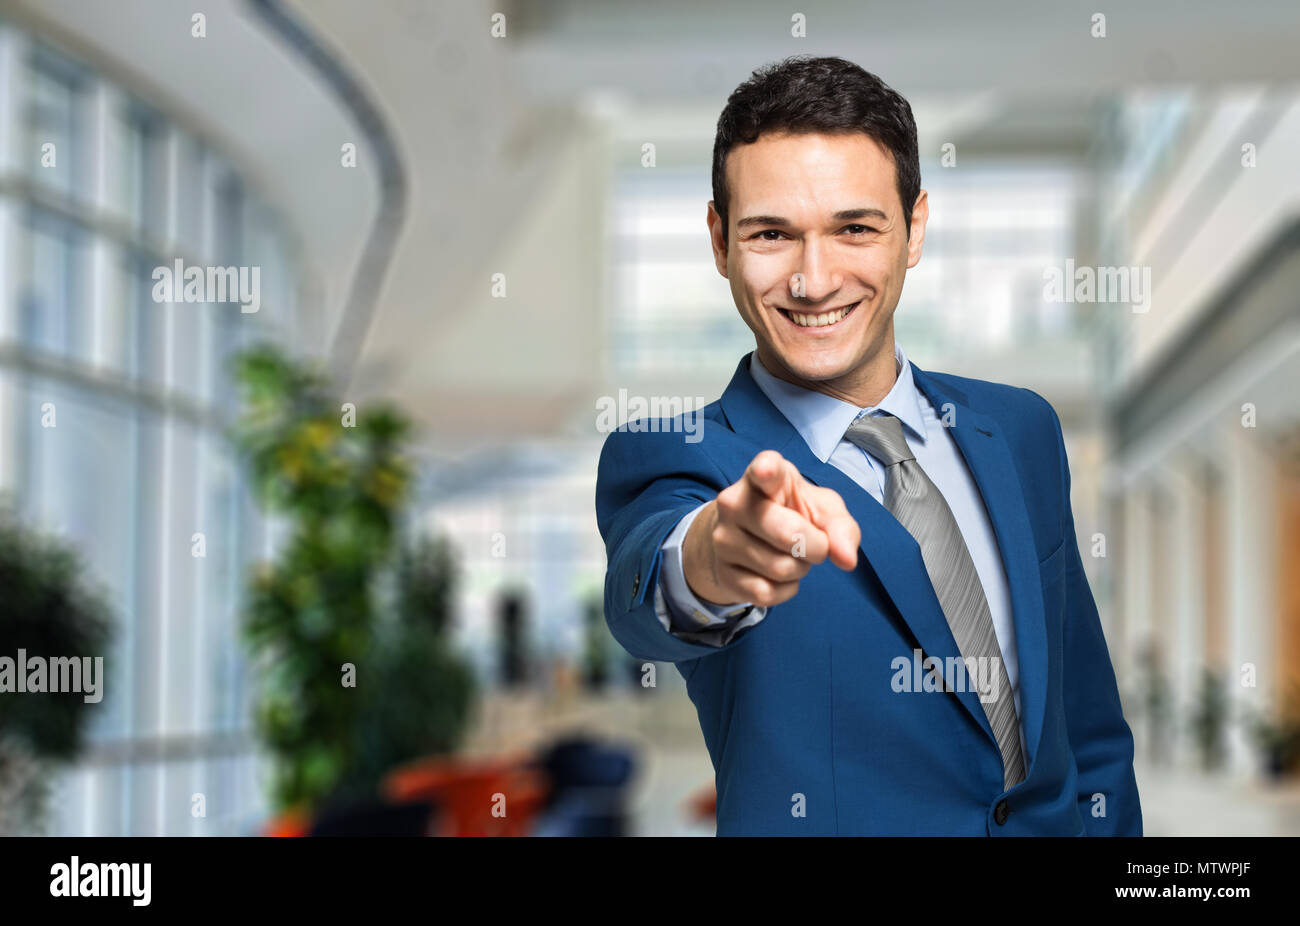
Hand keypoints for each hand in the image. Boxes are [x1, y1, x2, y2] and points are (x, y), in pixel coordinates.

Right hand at [682, 450, 859, 607]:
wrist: (746, 537)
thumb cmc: (791, 514)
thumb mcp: (821, 509)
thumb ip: (840, 527)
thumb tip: (847, 560)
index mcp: (762, 476)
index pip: (764, 470)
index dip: (767, 470)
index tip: (766, 470)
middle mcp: (734, 503)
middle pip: (790, 534)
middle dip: (817, 547)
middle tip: (814, 543)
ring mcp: (723, 539)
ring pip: (781, 568)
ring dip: (800, 569)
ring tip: (791, 555)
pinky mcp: (722, 572)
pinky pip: (766, 593)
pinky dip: (785, 590)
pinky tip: (778, 576)